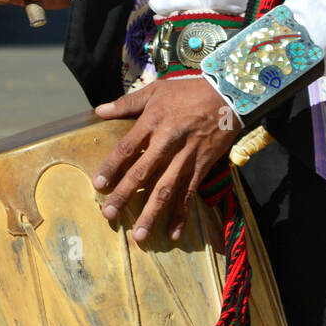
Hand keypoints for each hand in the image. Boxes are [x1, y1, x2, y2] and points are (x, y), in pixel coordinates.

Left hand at [93, 78, 241, 244]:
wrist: (228, 93)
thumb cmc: (188, 90)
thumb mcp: (155, 90)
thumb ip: (126, 103)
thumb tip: (99, 110)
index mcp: (152, 123)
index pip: (126, 148)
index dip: (111, 167)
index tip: (98, 184)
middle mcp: (167, 143)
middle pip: (142, 173)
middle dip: (125, 195)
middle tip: (108, 214)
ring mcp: (186, 157)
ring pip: (166, 189)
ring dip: (152, 213)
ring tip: (139, 235)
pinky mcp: (202, 166)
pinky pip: (190, 194)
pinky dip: (182, 214)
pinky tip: (174, 234)